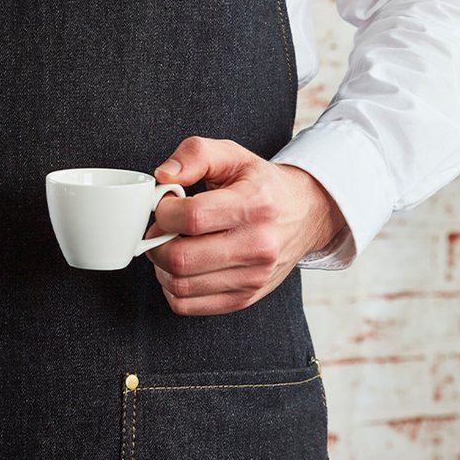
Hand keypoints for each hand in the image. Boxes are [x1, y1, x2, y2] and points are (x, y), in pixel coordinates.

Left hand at [144, 137, 345, 315]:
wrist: (303, 214)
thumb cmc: (260, 184)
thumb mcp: (232, 155)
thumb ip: (194, 155)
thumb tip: (163, 176)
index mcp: (255, 205)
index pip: (193, 217)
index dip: (164, 211)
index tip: (164, 204)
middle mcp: (258, 246)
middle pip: (181, 259)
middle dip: (156, 242)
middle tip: (159, 228)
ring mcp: (253, 277)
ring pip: (181, 286)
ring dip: (160, 266)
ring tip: (169, 245)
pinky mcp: (245, 298)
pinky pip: (188, 304)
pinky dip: (171, 288)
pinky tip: (179, 267)